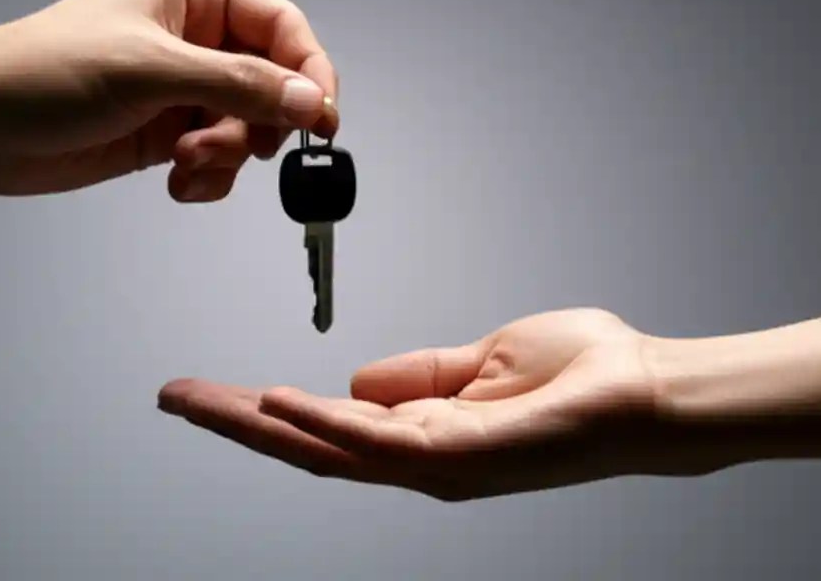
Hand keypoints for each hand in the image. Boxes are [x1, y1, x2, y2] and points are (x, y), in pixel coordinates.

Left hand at [0, 0, 339, 200]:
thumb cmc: (44, 71)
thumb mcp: (152, 71)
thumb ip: (240, 86)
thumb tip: (312, 101)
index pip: (283, 27)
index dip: (310, 73)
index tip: (323, 123)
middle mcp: (194, 35)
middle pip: (273, 84)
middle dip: (257, 126)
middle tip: (228, 147)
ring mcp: (180, 86)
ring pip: (248, 128)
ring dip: (227, 156)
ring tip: (184, 162)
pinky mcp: (165, 131)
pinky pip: (218, 158)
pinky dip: (207, 177)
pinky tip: (174, 181)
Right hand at [158, 308, 682, 500]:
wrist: (650, 392)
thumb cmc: (582, 375)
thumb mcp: (480, 358)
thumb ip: (417, 373)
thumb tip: (355, 380)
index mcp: (420, 431)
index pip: (322, 421)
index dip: (259, 406)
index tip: (208, 385)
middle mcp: (418, 457)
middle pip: (306, 442)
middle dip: (233, 420)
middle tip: (171, 396)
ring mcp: (436, 463)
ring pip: (325, 447)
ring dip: (255, 421)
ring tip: (196, 397)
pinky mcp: (462, 455)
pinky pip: (378, 440)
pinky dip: (324, 421)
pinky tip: (279, 400)